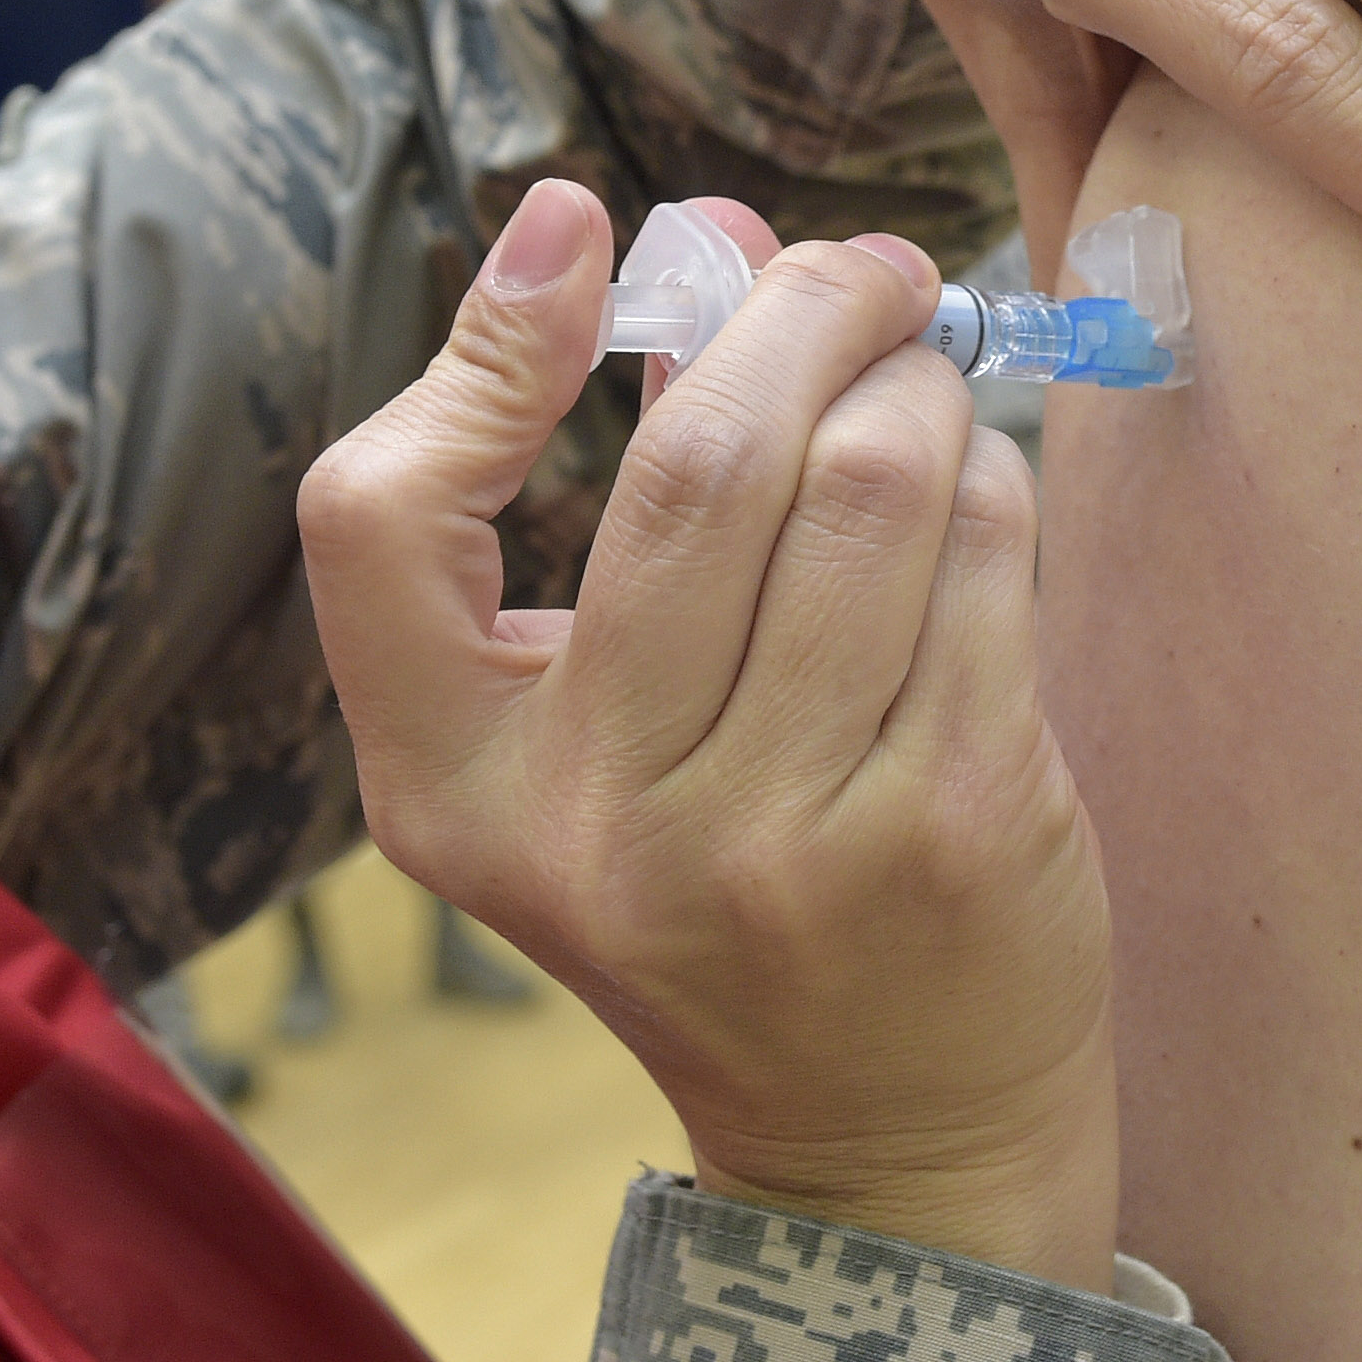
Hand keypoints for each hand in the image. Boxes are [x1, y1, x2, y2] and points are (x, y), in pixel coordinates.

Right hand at [298, 178, 1117, 1290]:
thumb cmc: (717, 873)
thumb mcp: (576, 731)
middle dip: (792, 310)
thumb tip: (697, 231)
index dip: (477, 349)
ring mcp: (783, 838)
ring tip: (913, 379)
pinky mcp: (954, 826)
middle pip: (691, 464)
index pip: (376, 520)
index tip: (583, 233)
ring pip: (868, 482)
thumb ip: (599, 483)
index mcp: (455, 788)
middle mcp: (598, 823)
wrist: (882, 1130)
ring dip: (910, 381)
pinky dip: (985, 473)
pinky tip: (968, 491)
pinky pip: (984, 551)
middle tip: (848, 270)